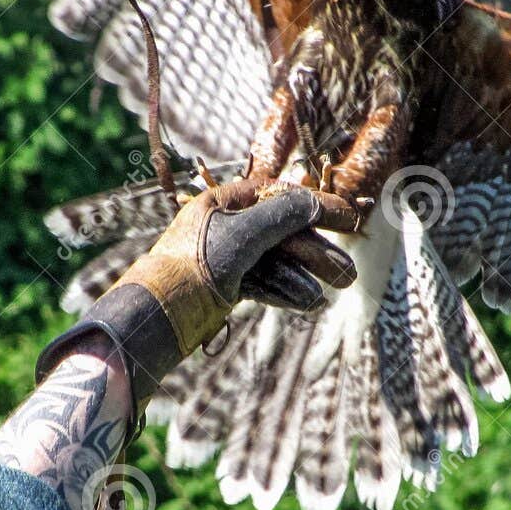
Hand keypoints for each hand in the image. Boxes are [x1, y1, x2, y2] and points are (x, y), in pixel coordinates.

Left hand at [36, 178, 355, 403]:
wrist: (160, 314)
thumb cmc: (194, 265)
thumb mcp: (243, 234)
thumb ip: (281, 215)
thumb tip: (313, 201)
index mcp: (223, 201)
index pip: (279, 195)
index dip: (316, 206)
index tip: (349, 217)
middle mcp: (226, 225)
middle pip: (282, 232)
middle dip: (318, 251)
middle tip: (350, 269)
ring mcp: (226, 256)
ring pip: (277, 260)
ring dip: (308, 273)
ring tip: (338, 288)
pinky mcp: (226, 285)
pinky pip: (264, 282)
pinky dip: (287, 291)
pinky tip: (311, 302)